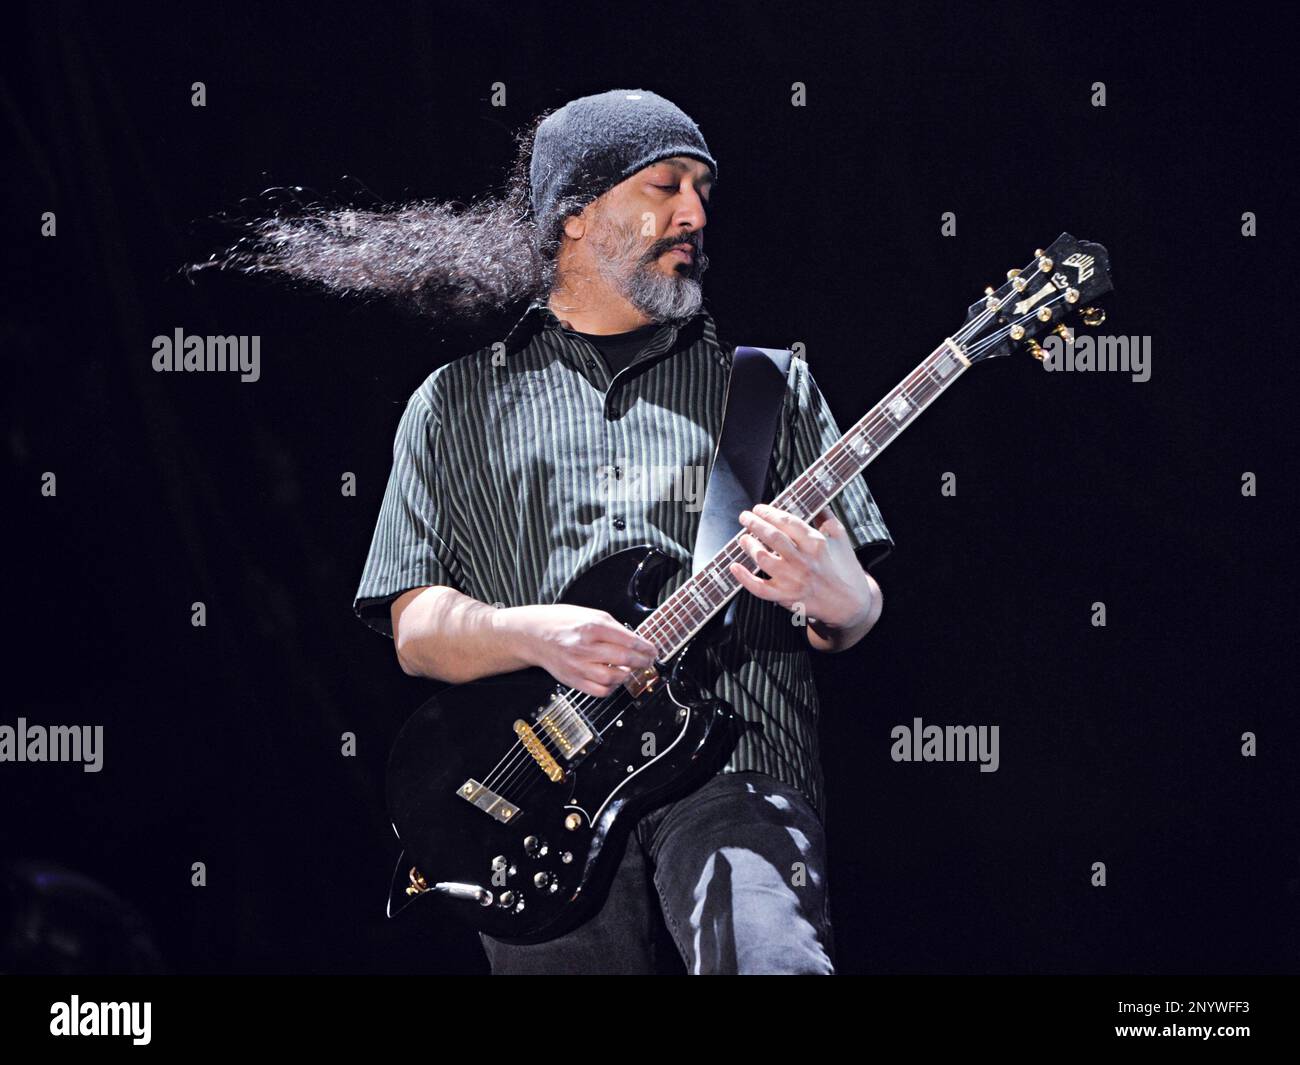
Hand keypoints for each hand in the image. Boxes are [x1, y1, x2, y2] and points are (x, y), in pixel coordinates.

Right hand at [510, 604, 658, 697]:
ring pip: (613, 677)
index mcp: (591, 627)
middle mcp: (584, 647)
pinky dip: (612, 687)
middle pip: (624, 658)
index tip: (653, 650)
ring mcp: (578, 666)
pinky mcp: (573, 680)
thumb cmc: (561, 622)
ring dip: (628, 674)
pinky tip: (614, 679)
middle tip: (648, 661)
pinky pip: (599, 690)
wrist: (533, 635)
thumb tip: (635, 641)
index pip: (627, 640)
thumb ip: (613, 627)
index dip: (645, 647)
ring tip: (631, 669)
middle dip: (642, 661)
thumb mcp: (589, 614)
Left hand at [729, 503, 874, 628]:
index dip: (770, 513)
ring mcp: (793, 580)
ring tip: (743, 538)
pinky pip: (759, 588)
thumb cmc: (844, 570)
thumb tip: (816, 502)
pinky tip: (734, 567)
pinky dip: (743, 577)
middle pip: (772, 537)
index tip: (759, 508)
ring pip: (763, 559)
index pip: (788, 522)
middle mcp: (803, 561)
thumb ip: (827, 518)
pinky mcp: (786, 597)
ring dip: (749, 545)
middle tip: (745, 517)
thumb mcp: (841, 540)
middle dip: (755, 524)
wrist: (849, 605)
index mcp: (816, 544)